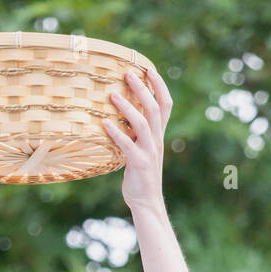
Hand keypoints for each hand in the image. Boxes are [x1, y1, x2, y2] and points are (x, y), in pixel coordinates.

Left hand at [103, 64, 172, 213]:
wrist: (147, 203)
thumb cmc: (140, 176)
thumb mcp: (143, 151)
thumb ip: (137, 134)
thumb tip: (119, 117)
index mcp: (158, 136)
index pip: (165, 105)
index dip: (159, 86)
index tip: (149, 68)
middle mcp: (156, 141)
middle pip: (154, 108)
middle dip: (142, 88)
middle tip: (128, 72)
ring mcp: (149, 152)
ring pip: (142, 123)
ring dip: (128, 106)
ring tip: (112, 94)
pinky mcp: (138, 164)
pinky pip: (127, 145)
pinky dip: (116, 133)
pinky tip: (105, 124)